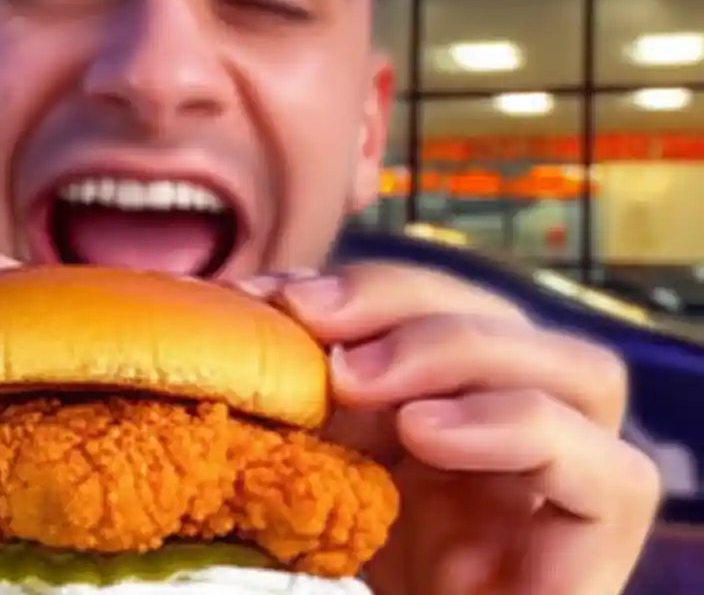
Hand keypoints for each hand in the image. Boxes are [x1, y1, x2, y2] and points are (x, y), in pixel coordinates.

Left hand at [237, 263, 661, 594]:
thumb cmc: (349, 578)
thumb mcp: (313, 476)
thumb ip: (302, 404)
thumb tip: (241, 316)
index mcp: (461, 405)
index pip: (441, 307)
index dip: (360, 286)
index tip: (268, 295)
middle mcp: (527, 431)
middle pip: (507, 320)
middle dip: (399, 299)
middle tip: (308, 316)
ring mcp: (576, 486)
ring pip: (580, 372)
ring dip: (457, 348)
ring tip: (354, 378)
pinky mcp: (601, 546)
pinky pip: (611, 473)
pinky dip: (517, 429)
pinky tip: (425, 432)